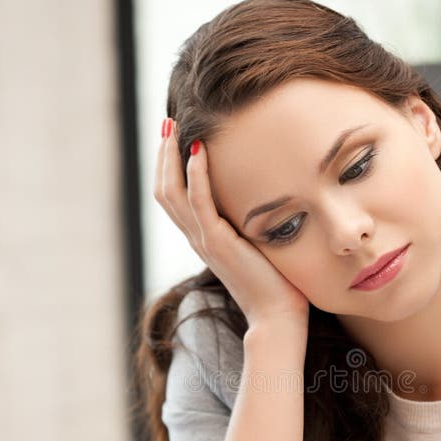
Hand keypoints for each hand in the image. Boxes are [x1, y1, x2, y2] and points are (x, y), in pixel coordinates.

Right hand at [154, 120, 310, 329]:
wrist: (277, 318)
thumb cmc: (277, 286)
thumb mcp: (259, 247)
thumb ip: (252, 227)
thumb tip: (266, 203)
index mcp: (204, 239)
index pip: (175, 197)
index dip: (170, 167)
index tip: (176, 137)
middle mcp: (197, 238)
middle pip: (163, 191)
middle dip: (163, 155)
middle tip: (167, 123)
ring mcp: (204, 241)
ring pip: (171, 193)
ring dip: (170, 157)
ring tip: (174, 127)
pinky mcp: (217, 243)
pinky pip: (198, 202)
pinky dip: (195, 174)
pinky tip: (198, 150)